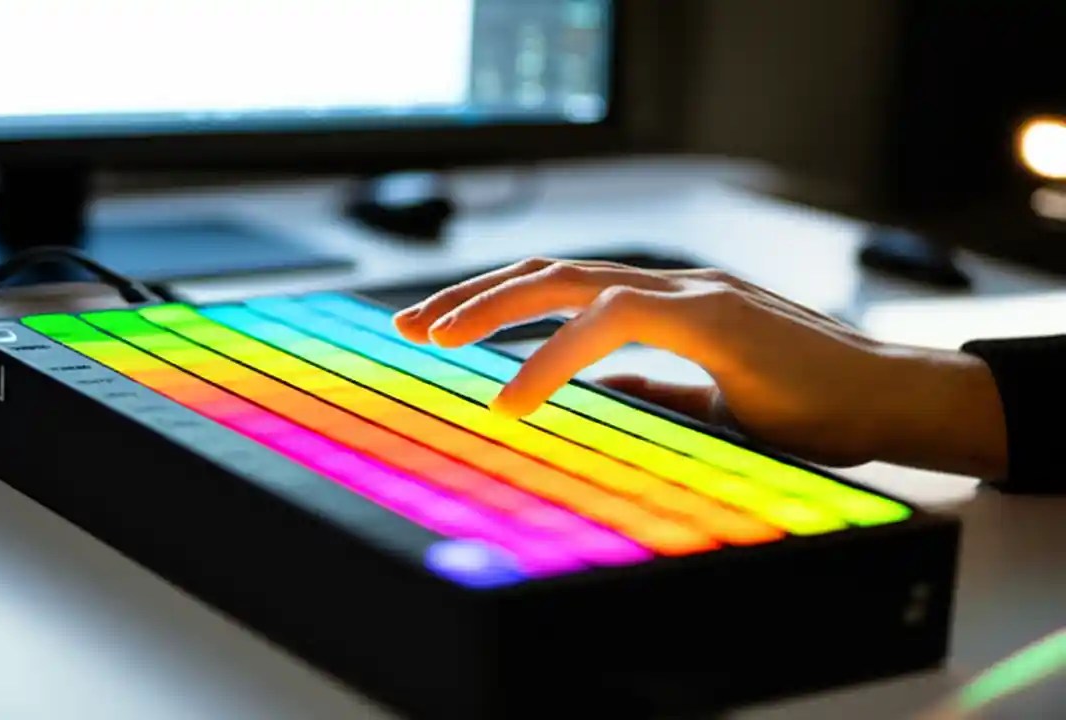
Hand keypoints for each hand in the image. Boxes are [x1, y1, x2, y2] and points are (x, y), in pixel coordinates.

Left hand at [393, 258, 1007, 476]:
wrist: (895, 402)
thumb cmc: (811, 406)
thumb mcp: (709, 403)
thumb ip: (654, 390)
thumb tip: (596, 394)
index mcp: (668, 304)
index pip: (563, 289)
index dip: (497, 306)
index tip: (440, 334)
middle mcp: (671, 286)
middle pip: (548, 270)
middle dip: (471, 297)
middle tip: (408, 327)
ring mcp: (693, 292)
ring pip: (570, 278)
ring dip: (494, 308)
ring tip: (436, 340)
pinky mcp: (715, 315)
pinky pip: (616, 323)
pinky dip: (554, 356)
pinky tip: (512, 396)